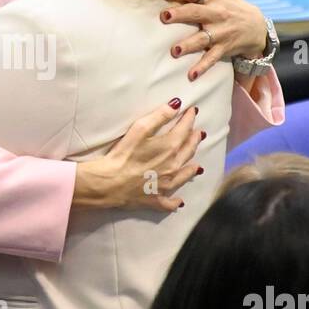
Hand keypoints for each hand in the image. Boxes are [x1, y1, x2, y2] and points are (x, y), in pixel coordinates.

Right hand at [73, 101, 201, 211]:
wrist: (110, 183)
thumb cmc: (123, 154)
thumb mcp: (140, 129)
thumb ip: (160, 116)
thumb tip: (177, 105)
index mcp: (170, 147)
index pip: (184, 129)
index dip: (189, 119)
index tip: (192, 111)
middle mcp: (174, 166)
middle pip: (188, 151)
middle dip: (194, 140)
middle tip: (198, 134)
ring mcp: (167, 185)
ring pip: (185, 175)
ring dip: (192, 169)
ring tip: (197, 166)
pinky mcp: (156, 199)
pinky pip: (170, 203)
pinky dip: (176, 202)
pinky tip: (179, 202)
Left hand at [161, 0, 266, 81]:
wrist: (255, 25)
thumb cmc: (229, 1)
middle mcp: (215, 14)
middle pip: (196, 13)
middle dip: (180, 14)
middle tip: (164, 16)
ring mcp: (219, 32)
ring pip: (203, 38)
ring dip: (188, 44)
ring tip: (175, 50)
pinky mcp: (223, 49)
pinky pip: (212, 59)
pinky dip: (202, 67)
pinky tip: (191, 75)